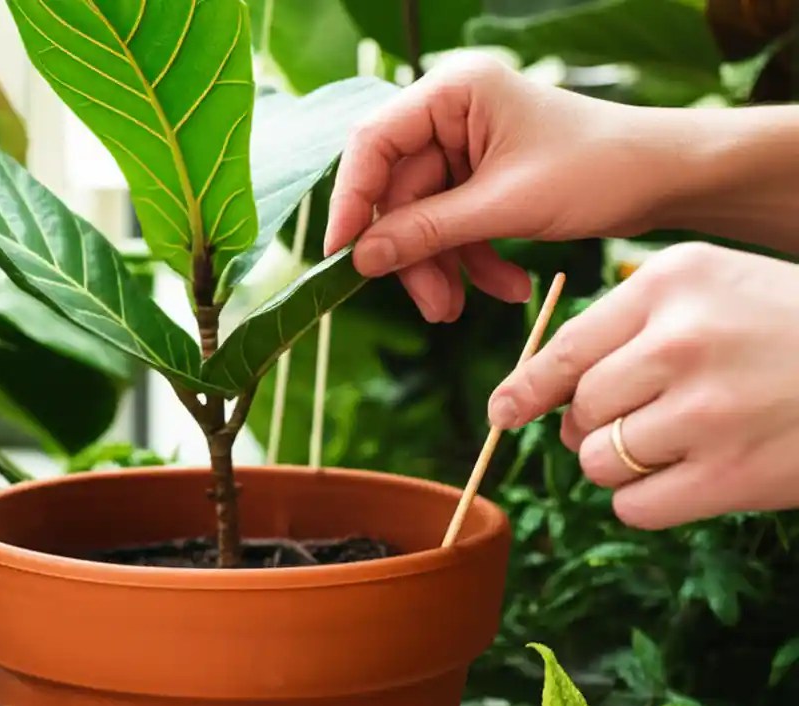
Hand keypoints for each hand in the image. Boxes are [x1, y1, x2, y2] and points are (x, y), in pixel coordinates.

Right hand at [324, 54, 684, 321]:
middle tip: (432, 306)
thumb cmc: (600, 170)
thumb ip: (428, 230)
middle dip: (416, 254)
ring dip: (444, 267)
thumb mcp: (506, 205)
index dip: (351, 200)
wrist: (666, 180)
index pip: (373, 143)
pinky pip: (455, 225)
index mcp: (454, 92)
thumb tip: (362, 260)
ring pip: (424, 217)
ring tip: (463, 309)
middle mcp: (452, 113)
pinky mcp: (483, 179)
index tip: (342, 254)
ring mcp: (467, 147)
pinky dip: (474, 261)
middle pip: (399, 192)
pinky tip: (507, 288)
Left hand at [487, 243, 798, 528]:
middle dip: (587, 425)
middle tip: (631, 420)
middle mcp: (681, 340)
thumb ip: (625, 319)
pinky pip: (634, 506)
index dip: (524, 389)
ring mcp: (707, 409)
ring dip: (616, 464)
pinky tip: (682, 478)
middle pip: (577, 409)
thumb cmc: (781, 324)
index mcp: (670, 281)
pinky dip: (643, 501)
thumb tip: (531, 387)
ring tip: (666, 444)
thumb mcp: (709, 285)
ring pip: (597, 460)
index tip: (504, 411)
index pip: (562, 348)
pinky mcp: (733, 474)